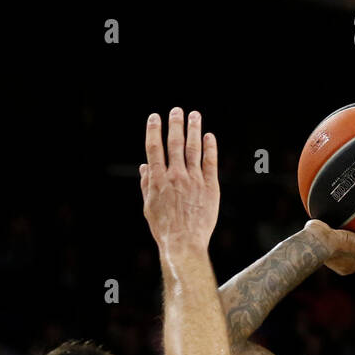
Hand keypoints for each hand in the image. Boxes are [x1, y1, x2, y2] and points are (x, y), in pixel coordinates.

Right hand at [140, 108, 218, 253]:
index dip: (153, 131)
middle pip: (175, 144)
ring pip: (193, 148)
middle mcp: (176, 176)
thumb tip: (144, 166)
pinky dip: (209, 147)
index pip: (154, 149)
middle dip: (175, 124)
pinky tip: (209, 136)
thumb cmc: (164, 229)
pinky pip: (210, 162)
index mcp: (158, 181)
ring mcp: (194, 180)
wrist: (184, 244)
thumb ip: (146, 185)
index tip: (154, 118)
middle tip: (176, 110)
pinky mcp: (210, 187)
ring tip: (194, 115)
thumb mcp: (149, 207)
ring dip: (193, 129)